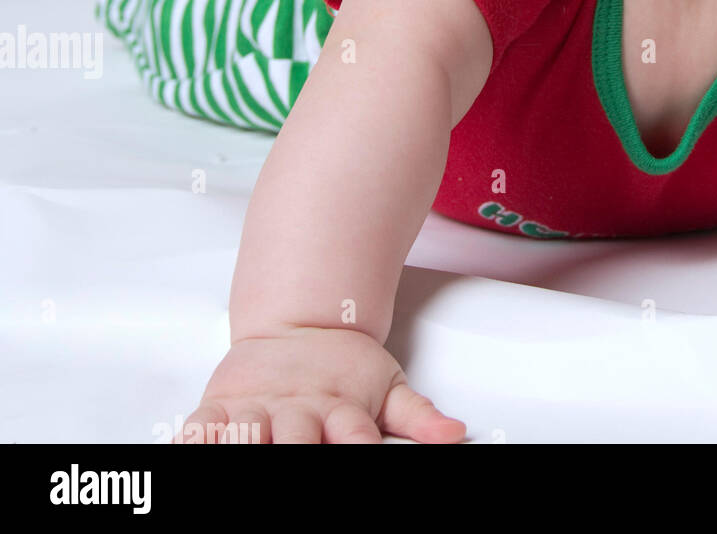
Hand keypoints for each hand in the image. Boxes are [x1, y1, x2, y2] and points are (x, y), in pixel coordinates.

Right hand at [176, 325, 467, 443]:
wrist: (300, 324)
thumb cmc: (343, 370)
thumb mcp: (387, 390)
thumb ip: (418, 417)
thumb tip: (455, 434)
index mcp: (340, 409)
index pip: (355, 438)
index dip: (358, 449)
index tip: (361, 454)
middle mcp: (298, 411)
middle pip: (295, 441)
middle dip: (295, 454)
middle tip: (297, 460)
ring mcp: (258, 407)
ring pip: (246, 434)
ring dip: (244, 445)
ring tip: (246, 449)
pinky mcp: (221, 405)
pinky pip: (200, 427)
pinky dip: (195, 438)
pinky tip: (193, 446)